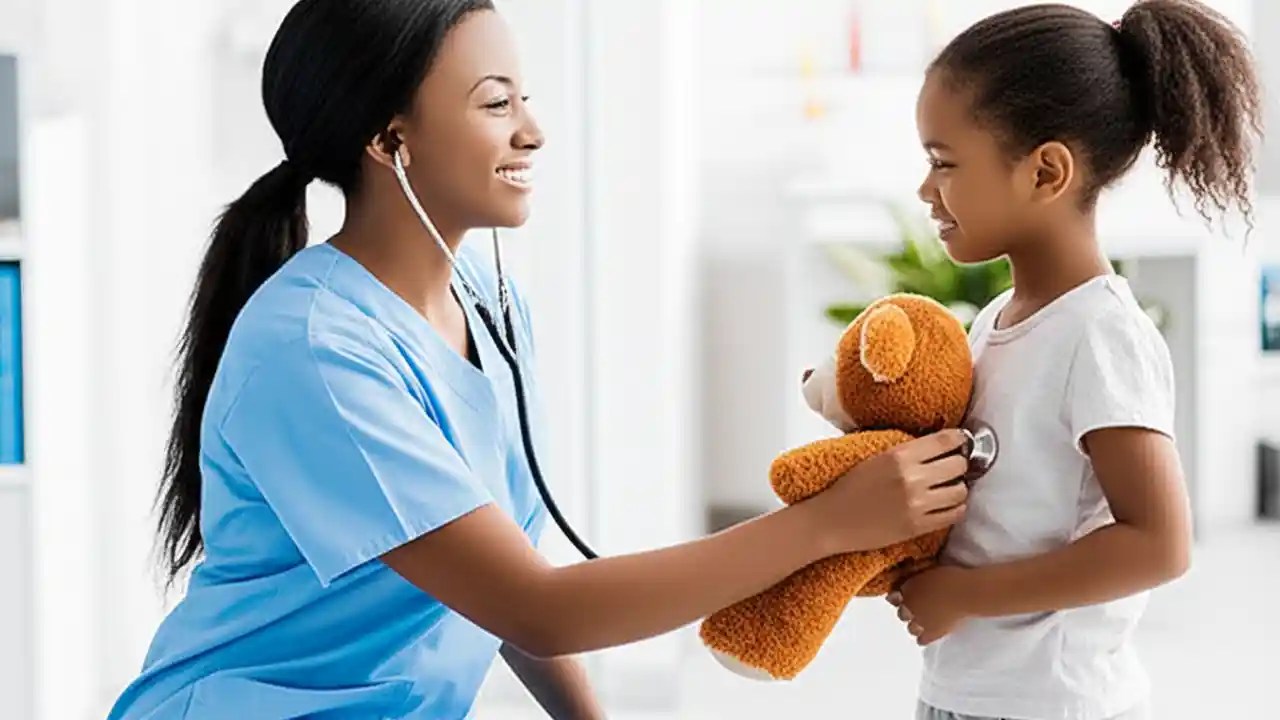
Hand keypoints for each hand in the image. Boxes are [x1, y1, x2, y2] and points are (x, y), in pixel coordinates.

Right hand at [816, 430, 969, 553]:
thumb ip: (906, 451)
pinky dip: (954, 508)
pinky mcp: (919, 526)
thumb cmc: (849, 488)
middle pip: (958, 464)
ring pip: (960, 491)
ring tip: (945, 489)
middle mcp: (912, 478)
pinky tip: (944, 505)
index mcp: (898, 456)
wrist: (831, 520)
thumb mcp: (875, 457)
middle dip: (957, 464)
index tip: (959, 442)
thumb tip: (937, 445)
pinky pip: (954, 515)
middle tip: (949, 468)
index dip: (959, 439)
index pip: (945, 440)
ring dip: (956, 488)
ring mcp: (917, 504)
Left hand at [887, 565, 972, 644]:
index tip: (902, 597)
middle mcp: (910, 606)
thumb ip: (917, 579)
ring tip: (924, 622)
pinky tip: (928, 633)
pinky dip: (924, 637)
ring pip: (910, 628)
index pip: (894, 597)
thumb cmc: (951, 577)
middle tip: (917, 609)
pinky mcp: (933, 633)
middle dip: (907, 611)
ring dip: (915, 625)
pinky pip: (921, 640)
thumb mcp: (930, 571)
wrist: (965, 593)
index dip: (898, 597)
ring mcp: (920, 622)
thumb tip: (913, 583)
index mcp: (908, 589)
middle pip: (901, 614)